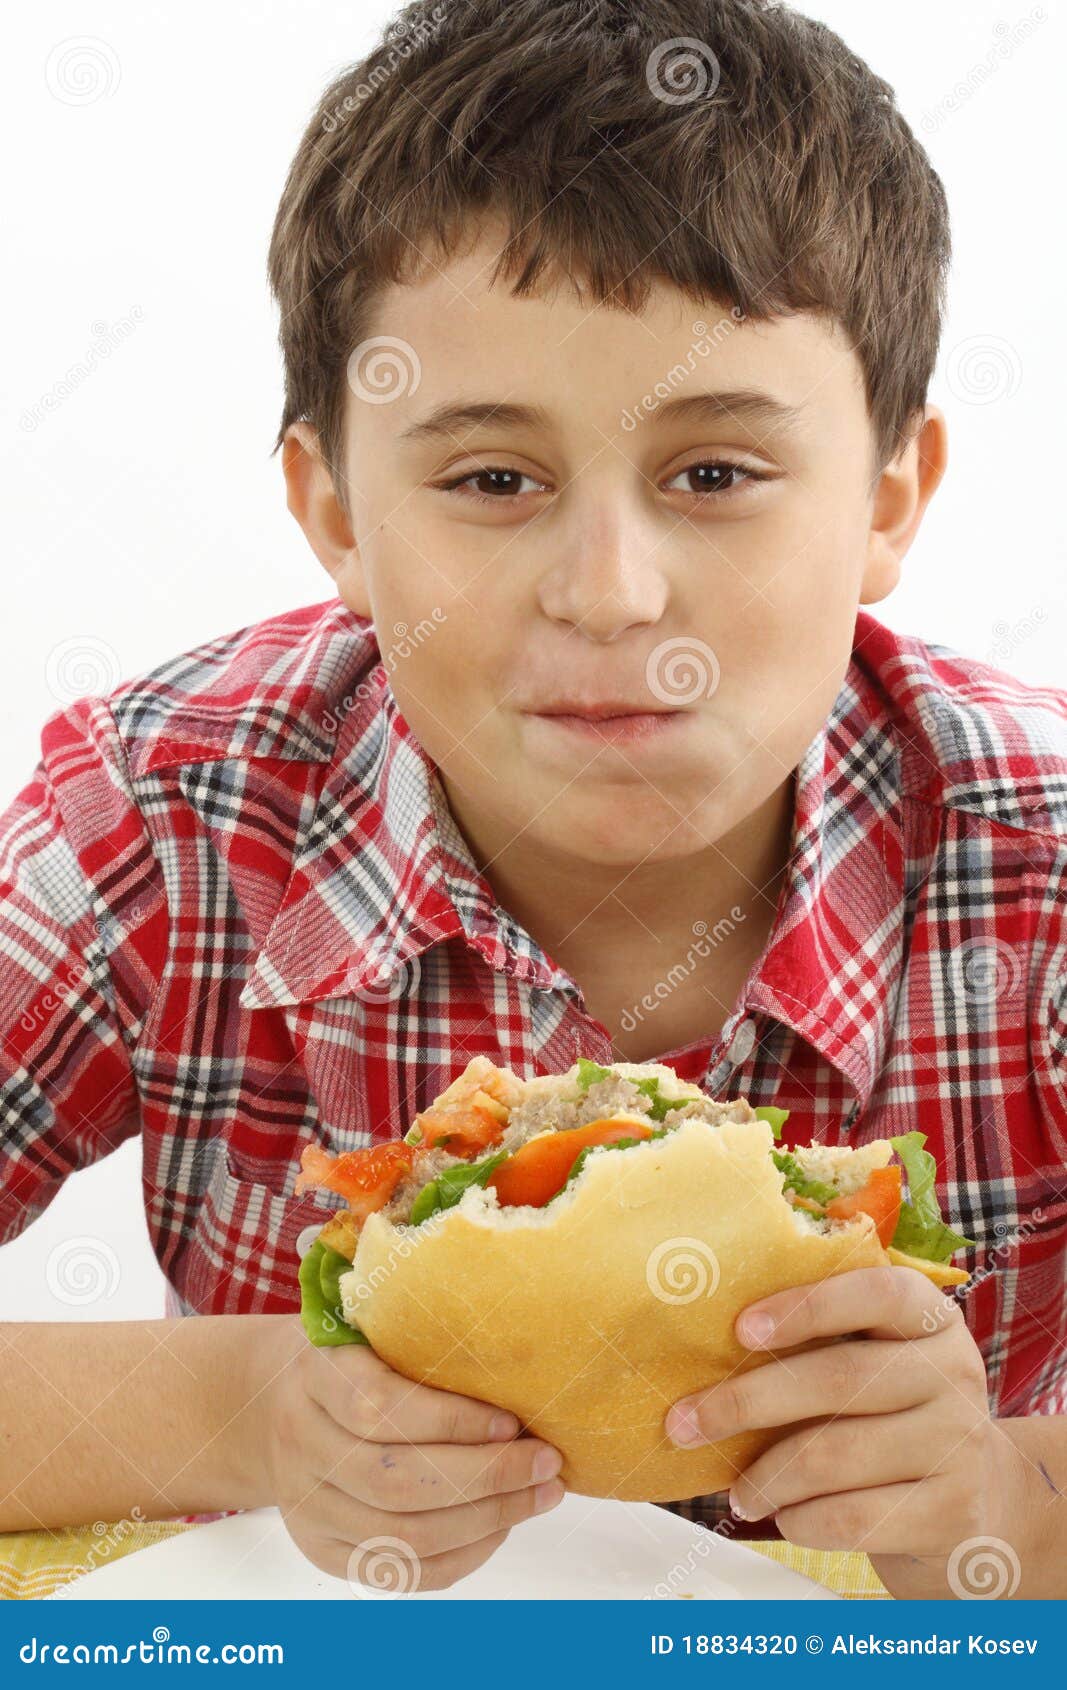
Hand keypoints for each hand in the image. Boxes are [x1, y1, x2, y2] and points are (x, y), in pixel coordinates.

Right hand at [260, 1321, 563, 1589]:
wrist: (266, 1402)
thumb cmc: (348, 1353)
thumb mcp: (367, 1320)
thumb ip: (421, 1329)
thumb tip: (521, 1345)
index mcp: (315, 1376)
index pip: (379, 1409)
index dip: (451, 1421)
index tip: (513, 1420)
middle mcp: (302, 1445)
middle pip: (396, 1482)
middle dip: (486, 1477)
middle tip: (547, 1461)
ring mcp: (307, 1506)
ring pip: (402, 1535)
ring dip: (487, 1520)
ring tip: (541, 1493)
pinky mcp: (322, 1550)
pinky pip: (400, 1572)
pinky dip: (462, 1555)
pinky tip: (503, 1525)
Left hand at [665, 1266, 997, 1559]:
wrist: (973, 1501)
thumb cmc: (891, 1415)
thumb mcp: (875, 1359)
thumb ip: (818, 1341)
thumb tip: (704, 1345)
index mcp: (928, 1318)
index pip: (876, 1293)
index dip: (807, 1307)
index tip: (740, 1329)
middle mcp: (952, 1372)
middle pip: (837, 1378)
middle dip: (745, 1402)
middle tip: (685, 1423)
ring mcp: (959, 1443)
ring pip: (835, 1455)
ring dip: (766, 1476)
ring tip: (738, 1491)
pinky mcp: (952, 1511)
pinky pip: (854, 1517)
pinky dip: (802, 1520)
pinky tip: (784, 1517)